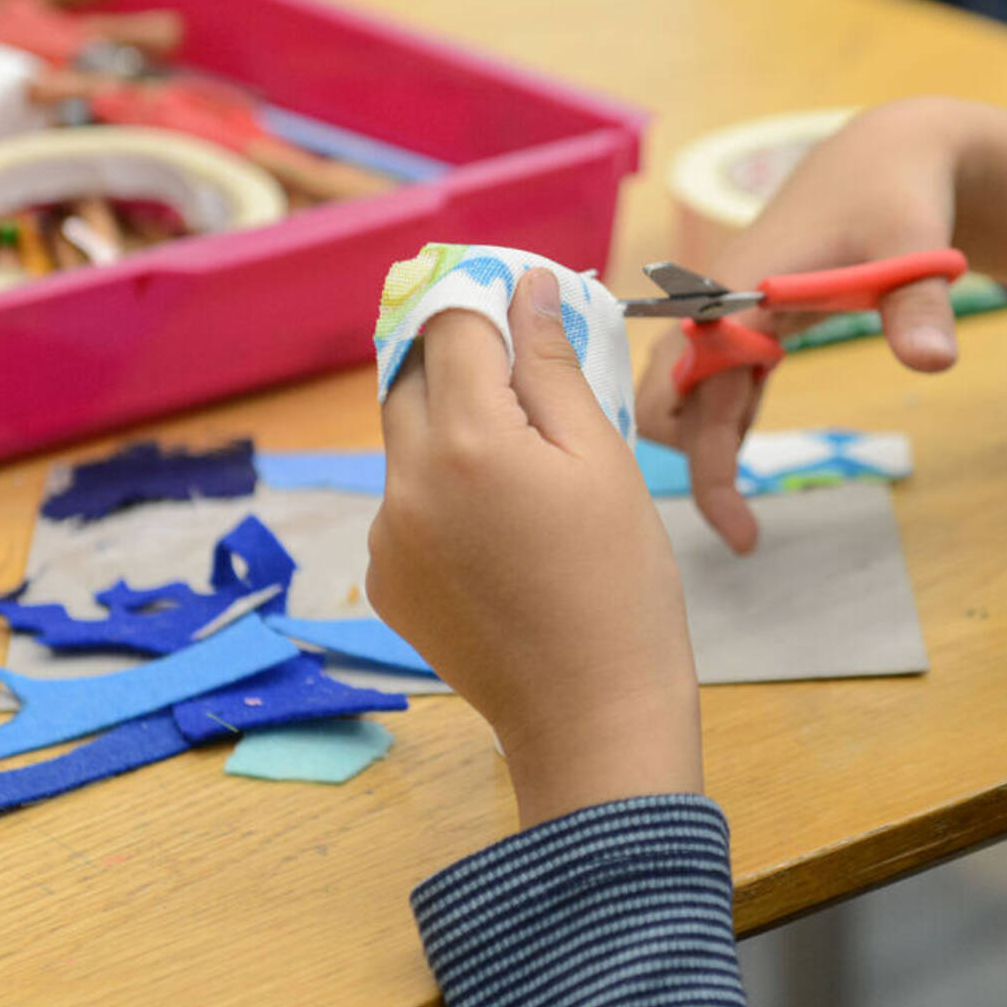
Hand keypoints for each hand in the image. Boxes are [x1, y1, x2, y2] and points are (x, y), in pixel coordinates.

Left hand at [370, 269, 702, 826]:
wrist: (592, 717)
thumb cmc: (621, 587)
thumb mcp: (603, 462)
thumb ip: (554, 367)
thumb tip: (526, 290)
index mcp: (467, 442)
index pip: (452, 328)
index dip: (484, 299)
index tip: (517, 293)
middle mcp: (407, 483)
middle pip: (411, 378)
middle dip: (459, 359)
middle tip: (520, 368)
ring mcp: (386, 536)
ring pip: (406, 443)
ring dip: (451, 427)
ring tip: (526, 466)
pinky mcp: (385, 579)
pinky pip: (405, 505)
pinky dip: (442, 492)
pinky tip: (502, 531)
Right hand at [635, 97, 1006, 552]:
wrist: (885, 156)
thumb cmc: (895, 195)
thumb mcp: (913, 247)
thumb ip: (918, 307)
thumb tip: (932, 364)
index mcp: (736, 290)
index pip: (692, 392)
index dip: (707, 466)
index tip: (740, 533)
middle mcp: (714, 305)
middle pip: (663, 401)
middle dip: (684, 460)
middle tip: (740, 526)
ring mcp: (724, 316)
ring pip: (679, 398)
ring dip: (697, 449)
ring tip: (742, 519)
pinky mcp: (744, 325)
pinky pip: (710, 387)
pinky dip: (716, 428)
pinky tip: (742, 464)